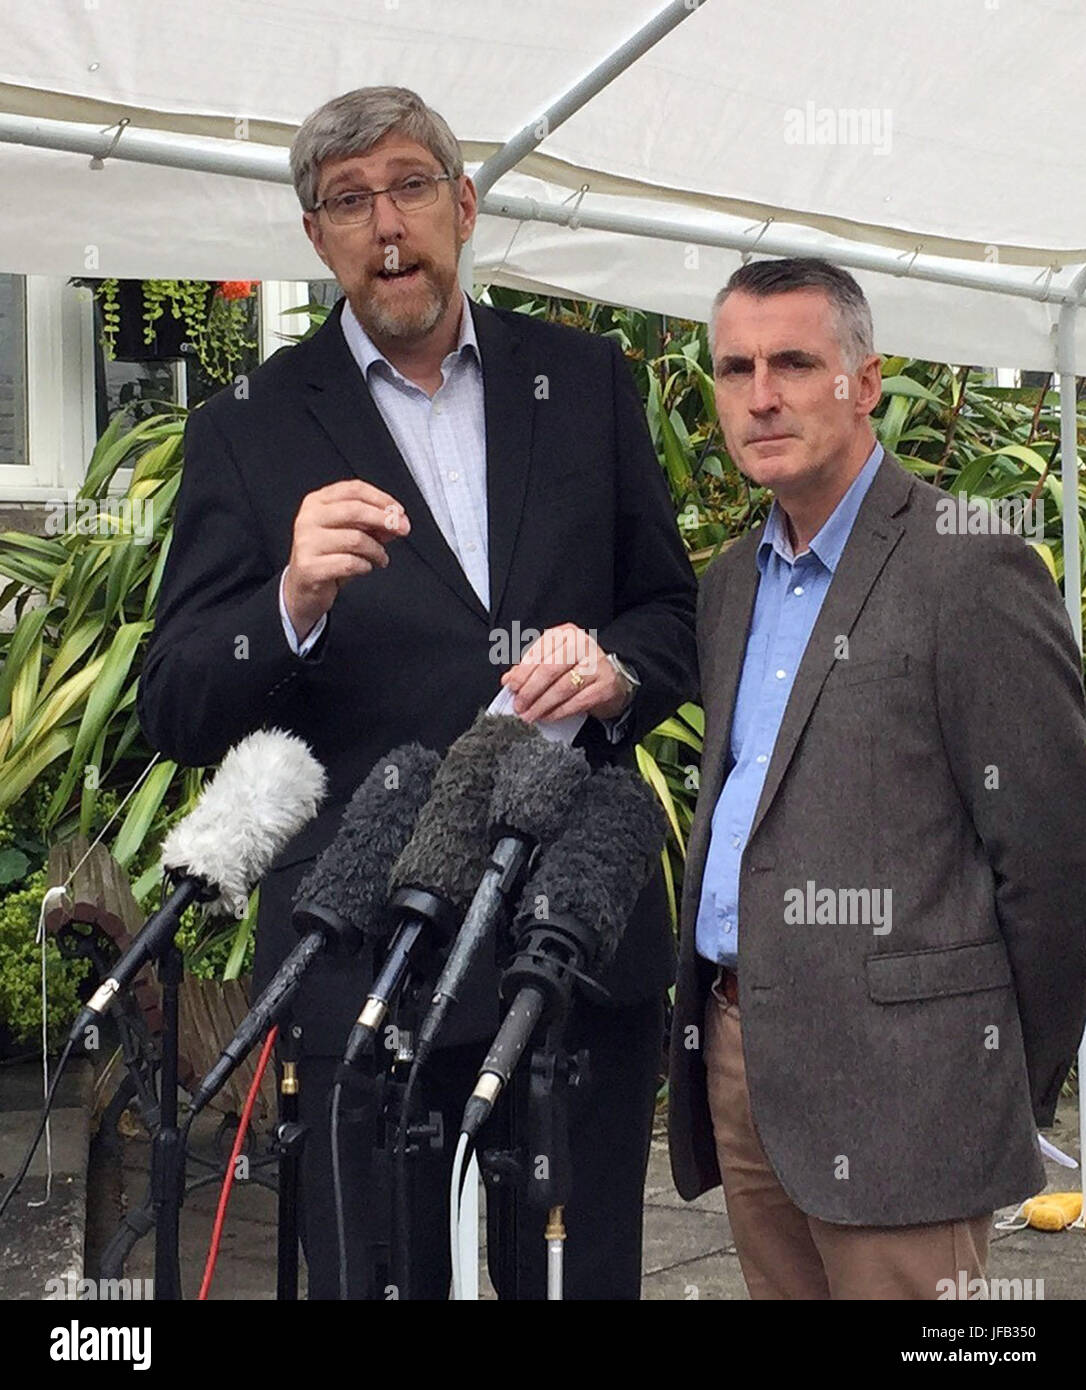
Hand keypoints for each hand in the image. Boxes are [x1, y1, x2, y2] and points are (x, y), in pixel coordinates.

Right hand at [283, 479, 409, 640]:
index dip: (381, 498)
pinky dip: (365, 566)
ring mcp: (307, 542)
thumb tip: (397, 521)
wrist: (302, 587)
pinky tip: (366, 567)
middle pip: (355, 510)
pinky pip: (349, 563)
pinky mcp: (310, 567)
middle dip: (385, 519)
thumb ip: (372, 524)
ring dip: (377, 550)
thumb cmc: (328, 556)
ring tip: (381, 558)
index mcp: (317, 502)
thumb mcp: (350, 533)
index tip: (399, 511)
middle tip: (402, 529)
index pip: (354, 489)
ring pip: (356, 538)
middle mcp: (309, 518)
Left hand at [500, 623, 630, 723]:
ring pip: (562, 687)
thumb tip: (509, 679)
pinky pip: (577, 702)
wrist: (612, 678)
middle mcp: (582, 644)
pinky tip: (547, 717)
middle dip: (530, 690)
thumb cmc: (577, 668)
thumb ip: (531, 667)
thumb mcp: (554, 660)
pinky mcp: (605, 685)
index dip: (522, 672)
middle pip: (549, 669)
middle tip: (518, 706)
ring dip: (541, 705)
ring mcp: (596, 664)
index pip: (539, 652)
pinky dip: (558, 712)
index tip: (511, 687)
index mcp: (565, 633)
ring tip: (529, 715)